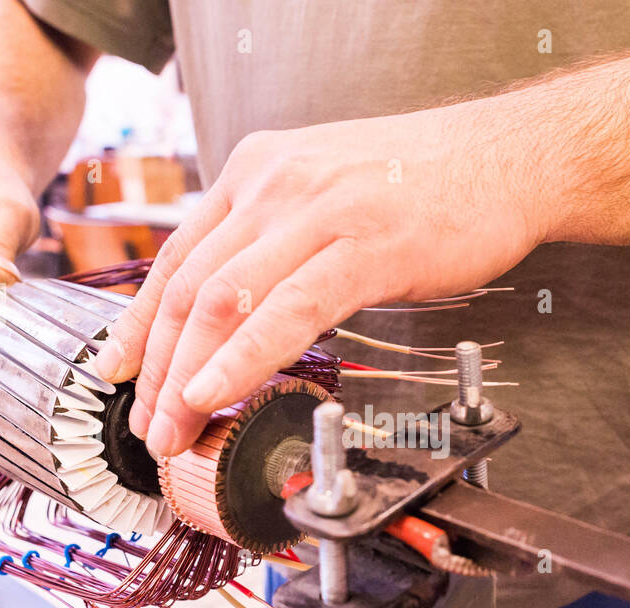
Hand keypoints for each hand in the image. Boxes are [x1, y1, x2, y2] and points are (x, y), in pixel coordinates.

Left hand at [93, 99, 551, 456]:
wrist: (509, 157)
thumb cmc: (427, 184)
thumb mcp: (326, 192)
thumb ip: (277, 238)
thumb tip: (239, 305)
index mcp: (259, 171)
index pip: (177, 255)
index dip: (141, 323)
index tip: (120, 372)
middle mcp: (275, 184)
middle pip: (191, 287)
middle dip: (157, 368)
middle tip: (146, 425)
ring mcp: (318, 213)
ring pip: (225, 302)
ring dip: (187, 376)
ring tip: (172, 429)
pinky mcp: (364, 246)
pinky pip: (287, 311)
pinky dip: (242, 359)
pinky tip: (214, 394)